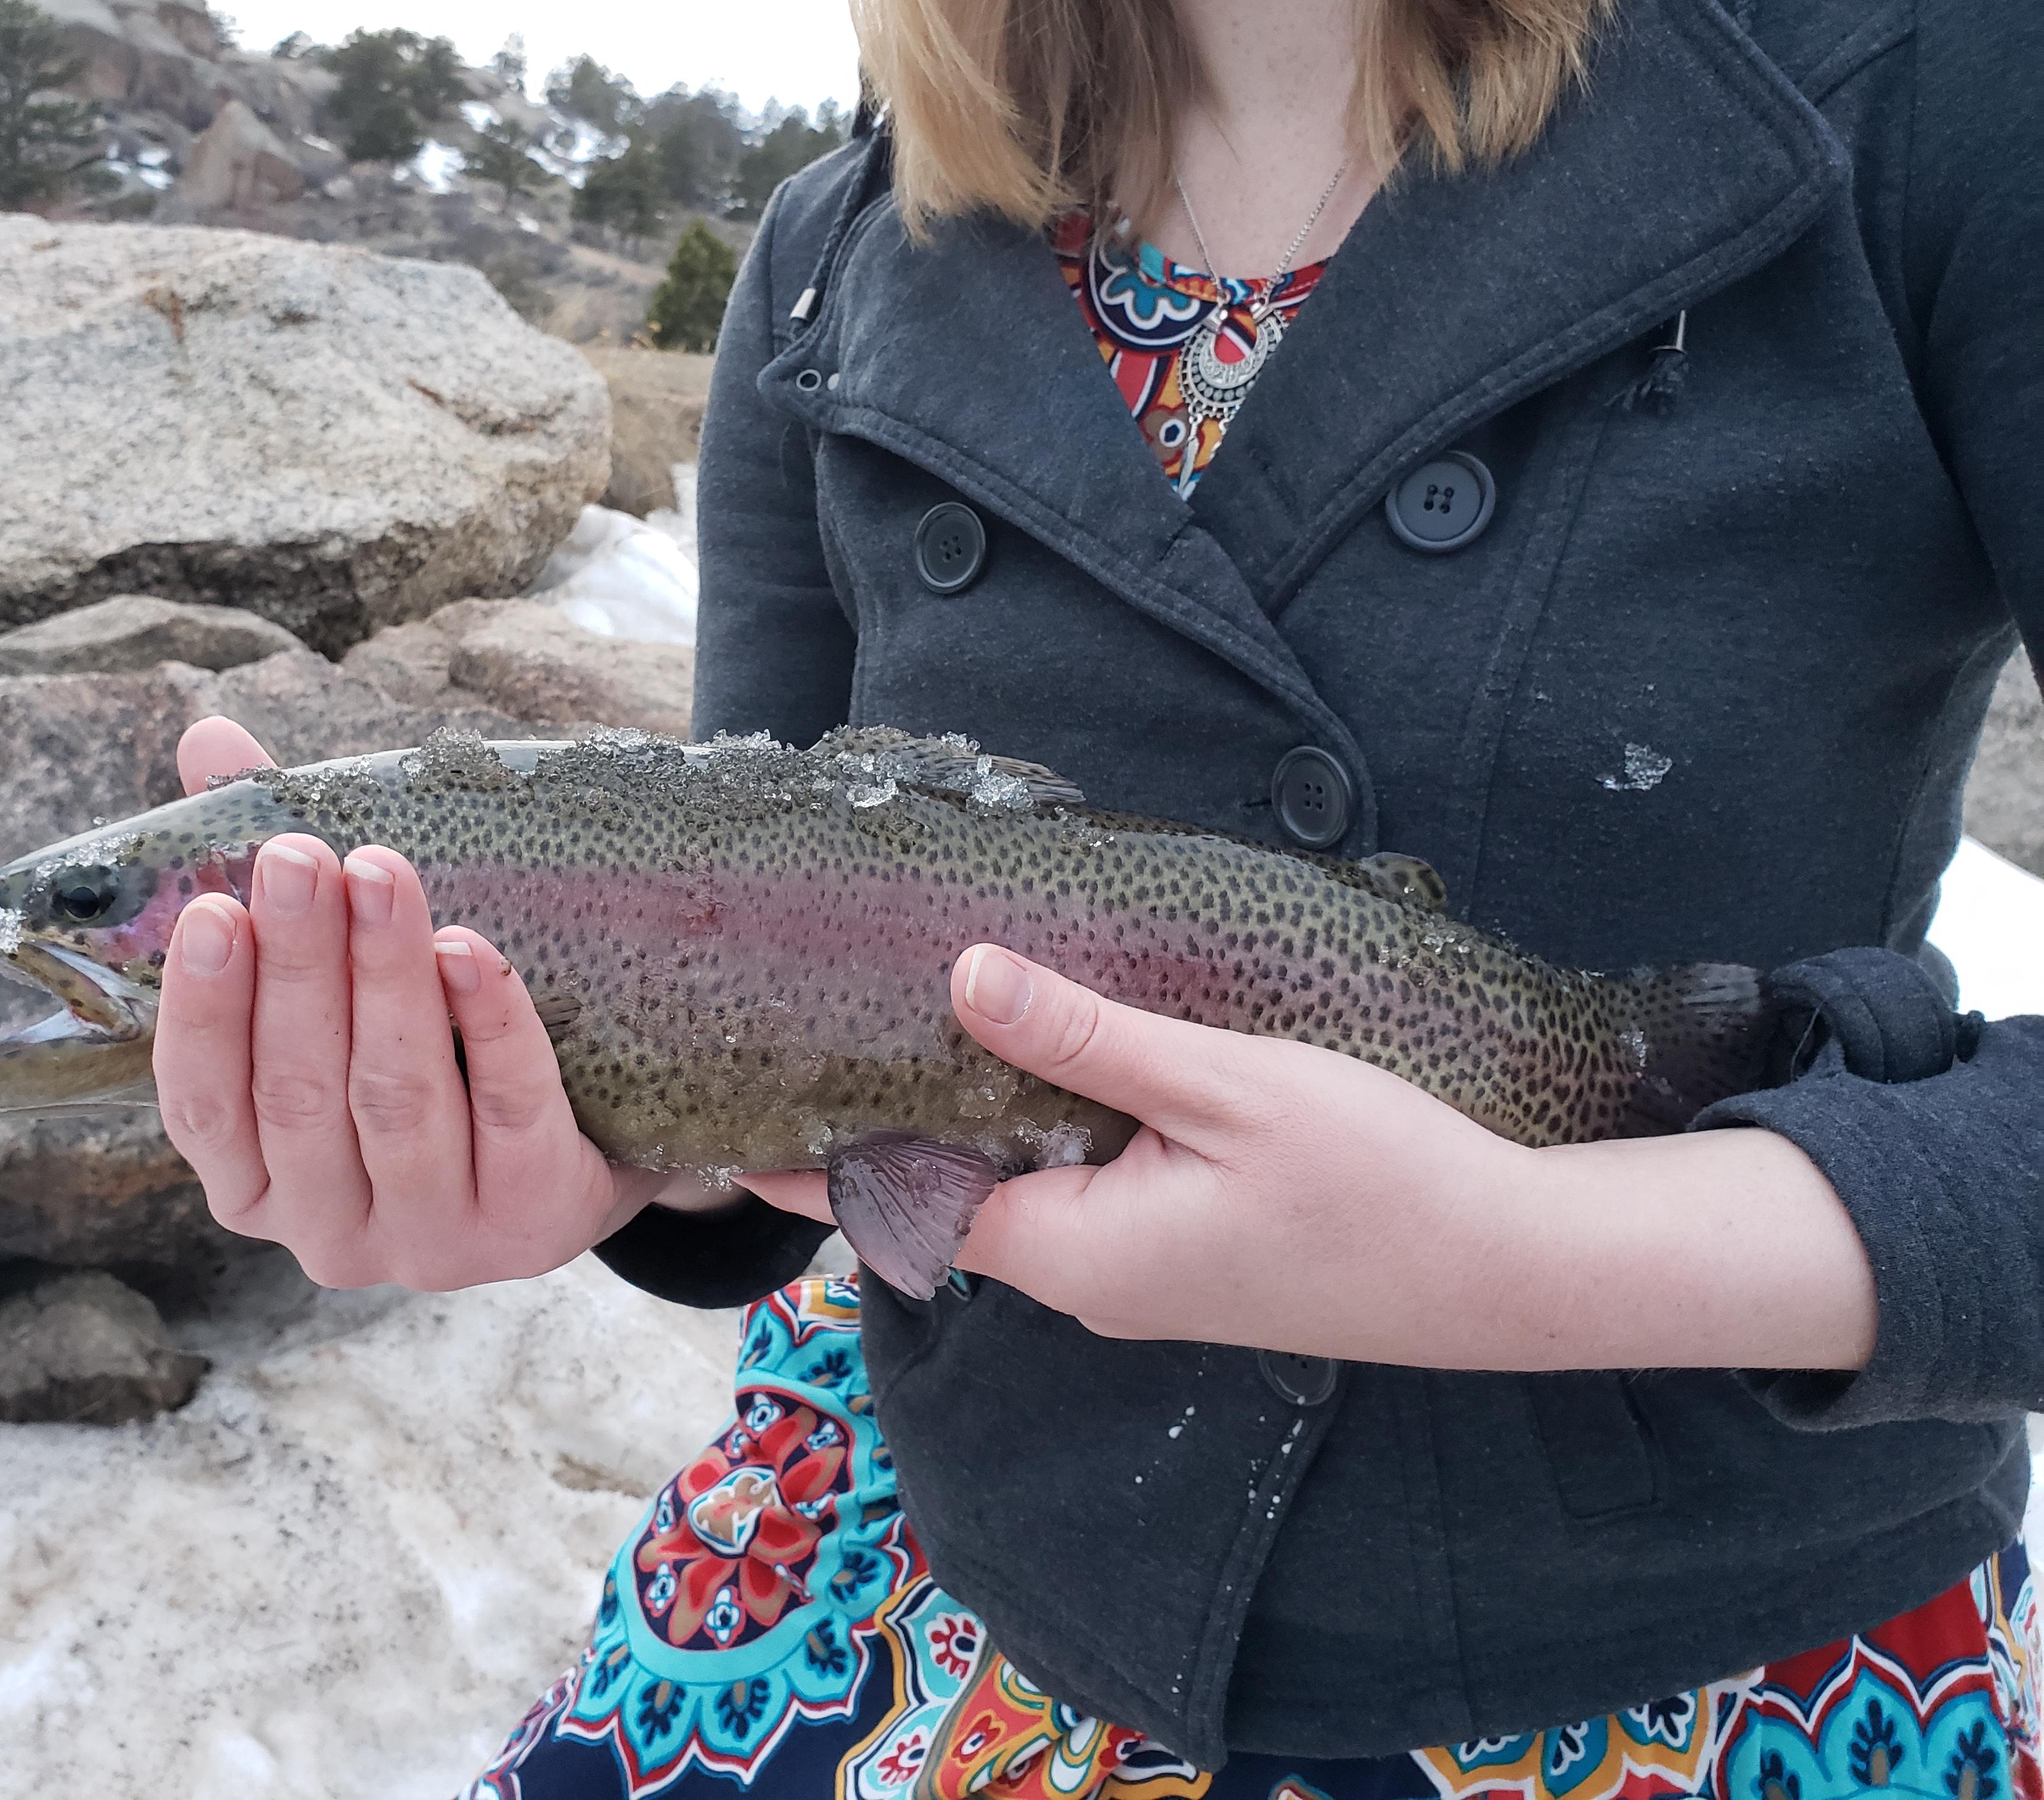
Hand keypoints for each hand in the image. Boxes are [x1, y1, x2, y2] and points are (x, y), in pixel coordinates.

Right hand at [152, 716, 675, 1289]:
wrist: (587, 1150)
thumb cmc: (433, 1054)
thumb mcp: (344, 986)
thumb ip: (269, 879)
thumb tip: (208, 741)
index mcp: (255, 1182)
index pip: (202, 1102)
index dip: (204, 1007)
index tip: (212, 906)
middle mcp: (328, 1231)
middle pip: (301, 1092)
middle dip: (301, 966)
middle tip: (304, 855)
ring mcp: (431, 1240)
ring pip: (396, 1101)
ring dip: (386, 979)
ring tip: (382, 873)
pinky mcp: (531, 1223)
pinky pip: (509, 1112)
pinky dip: (489, 1026)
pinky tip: (469, 951)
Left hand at [746, 945, 1878, 1372]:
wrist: (1517, 1268)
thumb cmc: (1382, 1180)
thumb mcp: (1227, 1089)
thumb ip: (1090, 1038)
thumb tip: (963, 976)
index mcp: (1079, 1252)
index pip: (908, 1205)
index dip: (825, 1154)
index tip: (737, 1112)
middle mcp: (1096, 1279)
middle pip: (959, 1193)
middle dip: (894, 1120)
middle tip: (824, 1021)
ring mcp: (1147, 1273)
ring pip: (1028, 1185)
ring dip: (981, 1115)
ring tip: (921, 1017)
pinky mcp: (1195, 1252)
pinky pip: (1090, 1187)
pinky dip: (1054, 1127)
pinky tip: (1057, 1056)